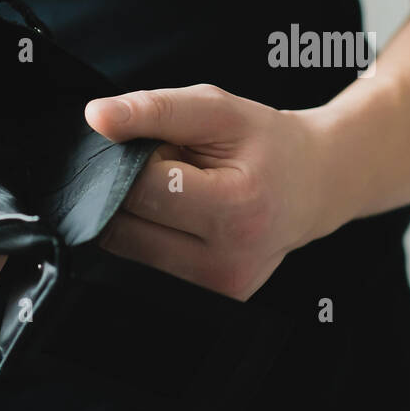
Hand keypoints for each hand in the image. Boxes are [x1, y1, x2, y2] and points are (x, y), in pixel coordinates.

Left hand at [85, 84, 326, 299]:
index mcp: (236, 211)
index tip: (164, 146)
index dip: (137, 156)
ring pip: (126, 252)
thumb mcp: (216, 109)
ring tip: (180, 195)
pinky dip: (148, 239)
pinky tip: (180, 219)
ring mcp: (216, 292)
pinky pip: (144, 267)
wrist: (312, 185)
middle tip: (173, 169)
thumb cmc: (265, 143)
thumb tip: (97, 117)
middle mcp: (226, 264)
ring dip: (137, 216)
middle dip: (132, 188)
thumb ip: (154, 109)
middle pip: (126, 226)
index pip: (141, 187)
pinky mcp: (207, 301)